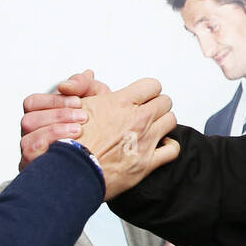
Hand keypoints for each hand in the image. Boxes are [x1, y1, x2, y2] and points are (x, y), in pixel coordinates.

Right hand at [19, 70, 105, 168]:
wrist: (112, 154)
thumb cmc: (100, 123)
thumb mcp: (96, 99)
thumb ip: (82, 85)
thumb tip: (66, 85)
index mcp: (42, 115)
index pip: (33, 103)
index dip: (54, 101)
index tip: (79, 102)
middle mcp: (33, 134)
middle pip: (28, 121)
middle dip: (57, 117)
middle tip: (83, 118)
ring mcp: (33, 154)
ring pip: (28, 142)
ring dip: (54, 133)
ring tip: (79, 132)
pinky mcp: (37, 171)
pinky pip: (32, 162)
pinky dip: (49, 152)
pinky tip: (70, 148)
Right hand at [77, 77, 177, 198]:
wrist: (73, 171)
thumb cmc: (72, 141)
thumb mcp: (75, 104)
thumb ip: (85, 86)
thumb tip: (88, 75)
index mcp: (122, 102)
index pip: (151, 85)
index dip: (148, 90)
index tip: (144, 95)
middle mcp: (138, 119)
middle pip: (165, 101)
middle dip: (157, 104)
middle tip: (147, 110)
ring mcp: (145, 140)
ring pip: (170, 120)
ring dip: (163, 122)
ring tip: (153, 126)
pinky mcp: (147, 162)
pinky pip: (172, 149)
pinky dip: (169, 146)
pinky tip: (161, 145)